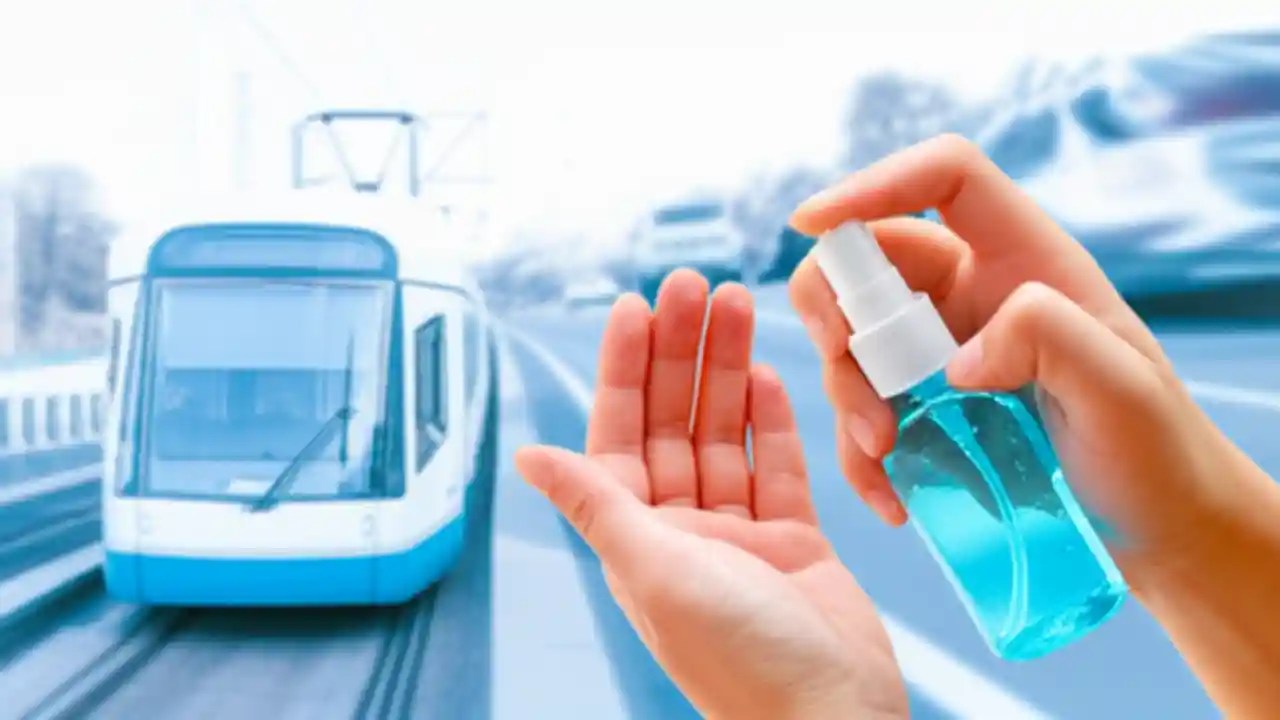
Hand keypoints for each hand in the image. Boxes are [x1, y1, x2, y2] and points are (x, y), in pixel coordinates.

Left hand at [516, 273, 907, 719]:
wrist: (831, 715)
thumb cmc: (738, 657)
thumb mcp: (653, 570)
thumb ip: (596, 503)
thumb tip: (525, 457)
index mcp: (635, 538)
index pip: (619, 434)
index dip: (624, 368)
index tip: (635, 306)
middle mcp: (680, 530)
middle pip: (672, 423)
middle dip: (679, 352)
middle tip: (692, 283)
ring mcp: (738, 534)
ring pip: (724, 435)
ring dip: (726, 370)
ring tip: (735, 302)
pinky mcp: (793, 540)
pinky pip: (775, 466)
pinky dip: (769, 420)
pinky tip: (764, 372)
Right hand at [789, 134, 1279, 715]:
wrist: (1155, 528)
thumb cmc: (1154, 452)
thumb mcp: (1121, 389)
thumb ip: (1051, 336)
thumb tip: (958, 357)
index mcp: (1024, 259)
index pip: (945, 178)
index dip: (875, 183)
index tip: (811, 224)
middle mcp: (976, 291)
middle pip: (871, 258)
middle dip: (836, 309)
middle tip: (845, 368)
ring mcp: (944, 349)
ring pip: (853, 339)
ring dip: (845, 391)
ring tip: (881, 455)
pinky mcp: (926, 408)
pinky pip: (863, 409)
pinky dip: (858, 450)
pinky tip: (888, 493)